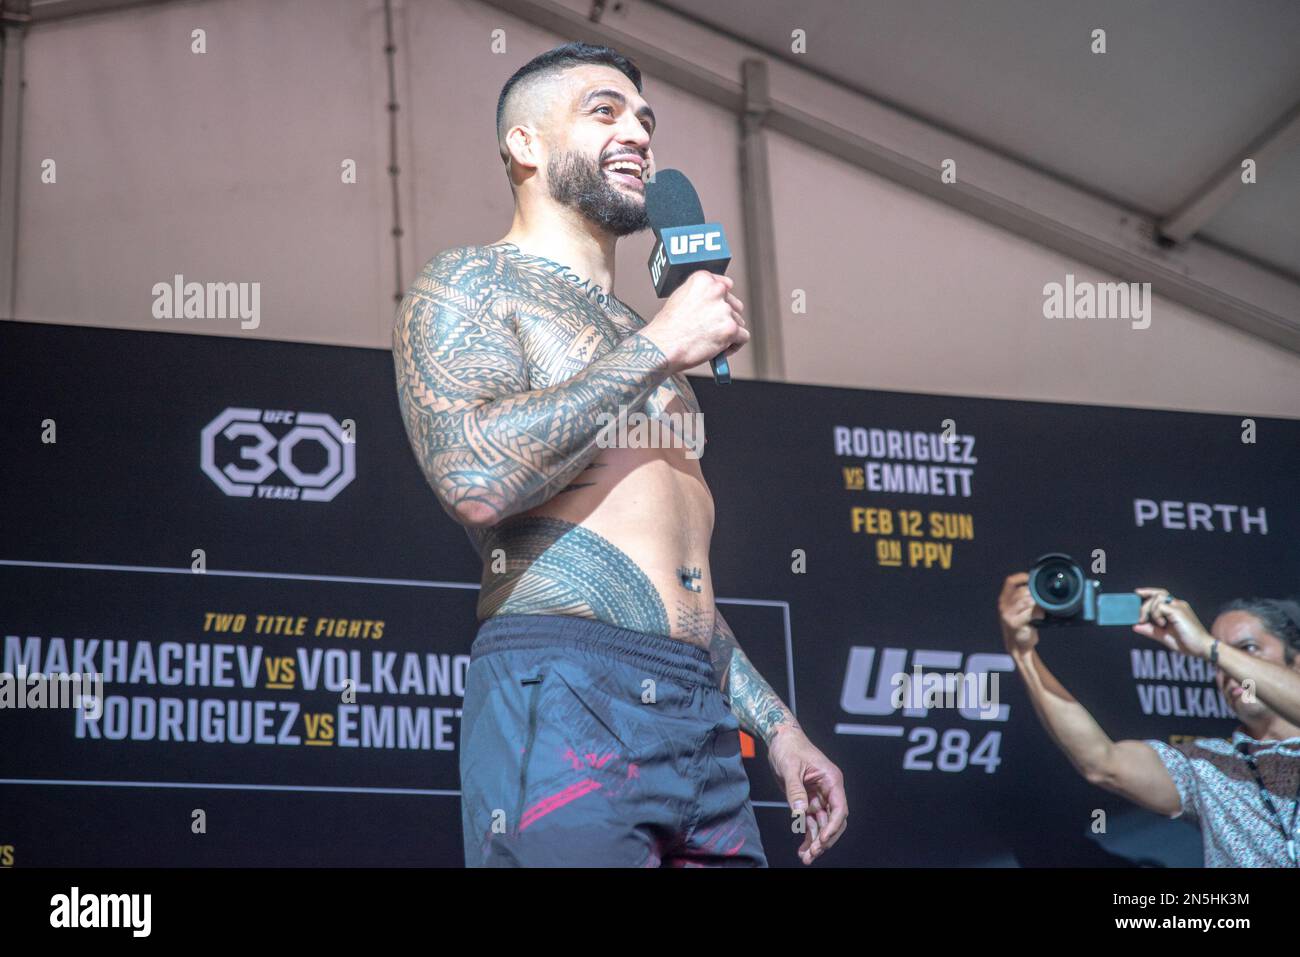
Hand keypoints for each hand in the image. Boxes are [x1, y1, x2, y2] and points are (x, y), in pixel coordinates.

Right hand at [640, 271, 748, 372]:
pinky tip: (720, 349)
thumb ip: (700, 295)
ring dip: (729, 332)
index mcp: (703, 280)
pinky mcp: (731, 328)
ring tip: (712, 341)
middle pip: (734, 305)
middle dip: (726, 318)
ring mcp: (724, 310)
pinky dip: (734, 345)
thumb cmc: (666, 328)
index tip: (717, 309)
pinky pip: (743, 337)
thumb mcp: (679, 298)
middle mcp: (716, 290)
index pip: (725, 285)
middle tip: (713, 329)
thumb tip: (713, 303)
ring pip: (739, 322)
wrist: (662, 346)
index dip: (721, 301)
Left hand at [766, 725, 847, 864]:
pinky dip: (807, 835)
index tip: (822, 840)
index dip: (833, 826)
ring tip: (806, 857)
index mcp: (831, 779)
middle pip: (834, 820)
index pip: (839, 808)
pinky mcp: (808, 800)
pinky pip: (811, 821)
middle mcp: (829, 790)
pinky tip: (803, 849)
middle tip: (813, 853)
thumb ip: (795, 790)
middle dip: (825, 839)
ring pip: (822, 824)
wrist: (780, 739)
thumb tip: (799, 812)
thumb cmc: (788, 747)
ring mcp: (819, 796)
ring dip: (816, 841)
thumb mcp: (790, 767)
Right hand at [999, 572, 1043, 654]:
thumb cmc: (1022, 625)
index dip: (1021, 577)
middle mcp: (1003, 605)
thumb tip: (1039, 586)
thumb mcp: (1019, 609)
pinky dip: (1038, 613)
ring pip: (1026, 600)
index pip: (1010, 581)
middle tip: (1040, 602)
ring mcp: (1008, 614)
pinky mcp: (1015, 623)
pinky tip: (1040, 617)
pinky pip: (1030, 612)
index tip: (1032, 579)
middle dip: (1034, 595)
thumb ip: (1024, 598)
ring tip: (1041, 610)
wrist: (1018, 645)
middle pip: (1021, 591)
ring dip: (1037, 604)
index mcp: (1004, 599)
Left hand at [1133, 587, 1212, 657]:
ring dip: (1150, 610)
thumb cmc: (1187, 643)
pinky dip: (1156, 615)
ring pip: (1158, 598)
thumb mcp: (1164, 636)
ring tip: (1155, 624)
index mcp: (1176, 609)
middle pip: (1157, 594)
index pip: (1161, 595)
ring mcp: (1179, 607)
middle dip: (1145, 605)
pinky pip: (1161, 606)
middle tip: (1140, 619)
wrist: (1203, 649)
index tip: (1137, 593)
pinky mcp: (1179, 611)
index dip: (1149, 592)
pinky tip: (1163, 625)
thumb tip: (1135, 626)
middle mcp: (1178, 605)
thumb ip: (1150, 630)